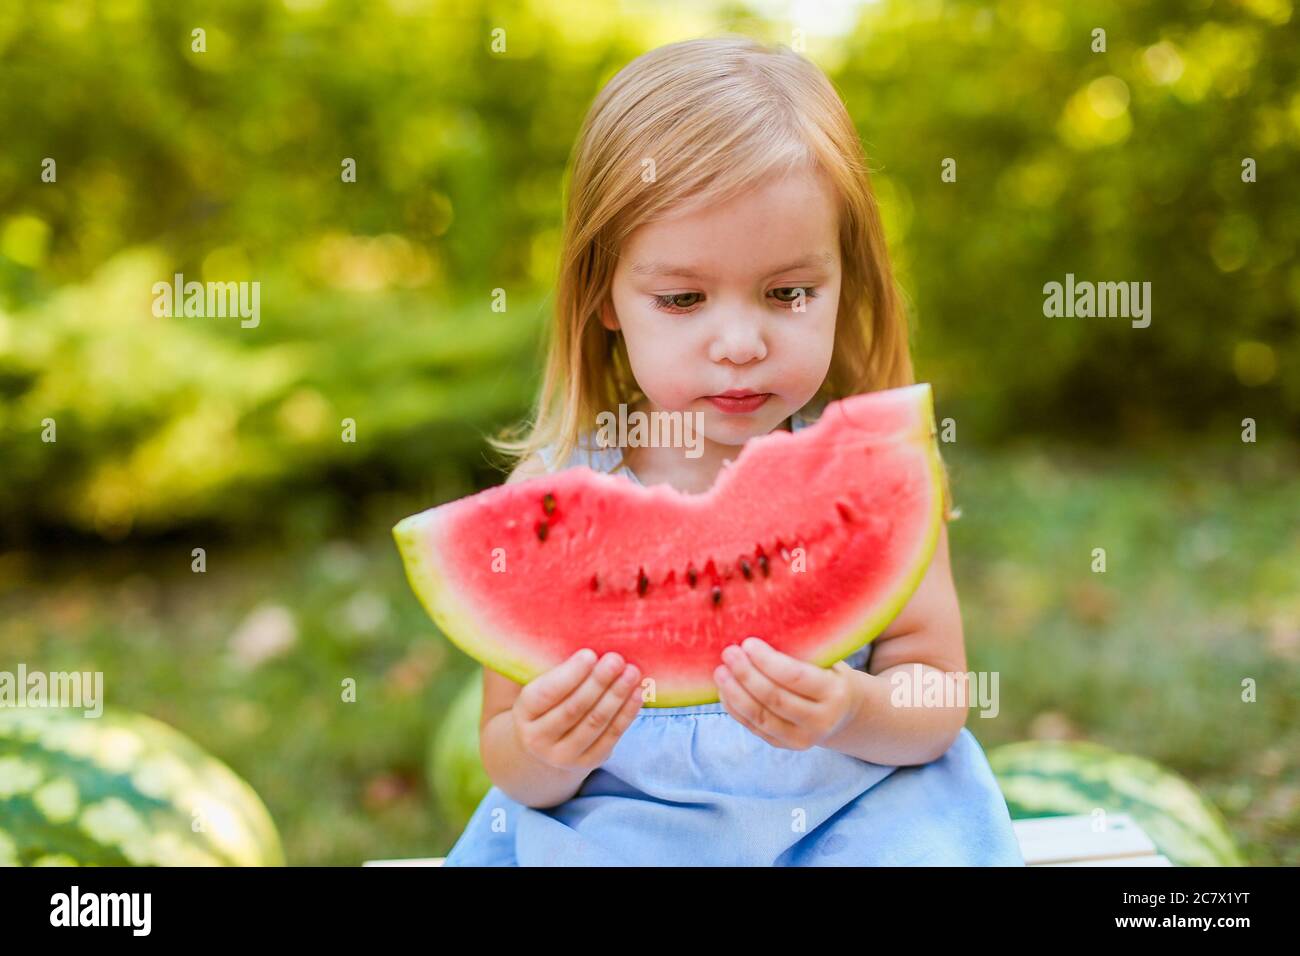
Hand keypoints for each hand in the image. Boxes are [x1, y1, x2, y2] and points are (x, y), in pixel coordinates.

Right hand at [513, 649, 643, 772]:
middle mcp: (538, 739)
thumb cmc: (547, 700)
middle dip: (598, 682)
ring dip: (616, 696)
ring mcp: (563, 755)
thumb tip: (580, 638)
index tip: (590, 653)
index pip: (546, 693)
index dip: (570, 674)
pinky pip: (610, 737)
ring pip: (594, 723)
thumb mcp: (539, 683)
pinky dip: (626, 714)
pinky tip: (638, 693)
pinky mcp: (587, 762)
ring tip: (632, 672)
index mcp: (523, 713)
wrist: (543, 744)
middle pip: (573, 709)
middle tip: (617, 659)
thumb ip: (553, 665)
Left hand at [714, 637, 859, 750]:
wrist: (843, 712)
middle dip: (746, 674)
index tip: (747, 643)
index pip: (794, 677)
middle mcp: (821, 721)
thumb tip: (757, 627)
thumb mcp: (827, 660)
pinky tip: (724, 690)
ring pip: (760, 717)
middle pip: (774, 698)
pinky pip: (754, 727)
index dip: (767, 661)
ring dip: (735, 693)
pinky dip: (735, 708)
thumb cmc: (828, 674)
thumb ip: (800, 650)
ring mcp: (802, 739)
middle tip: (728, 653)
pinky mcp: (783, 746)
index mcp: (834, 693)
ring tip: (720, 672)